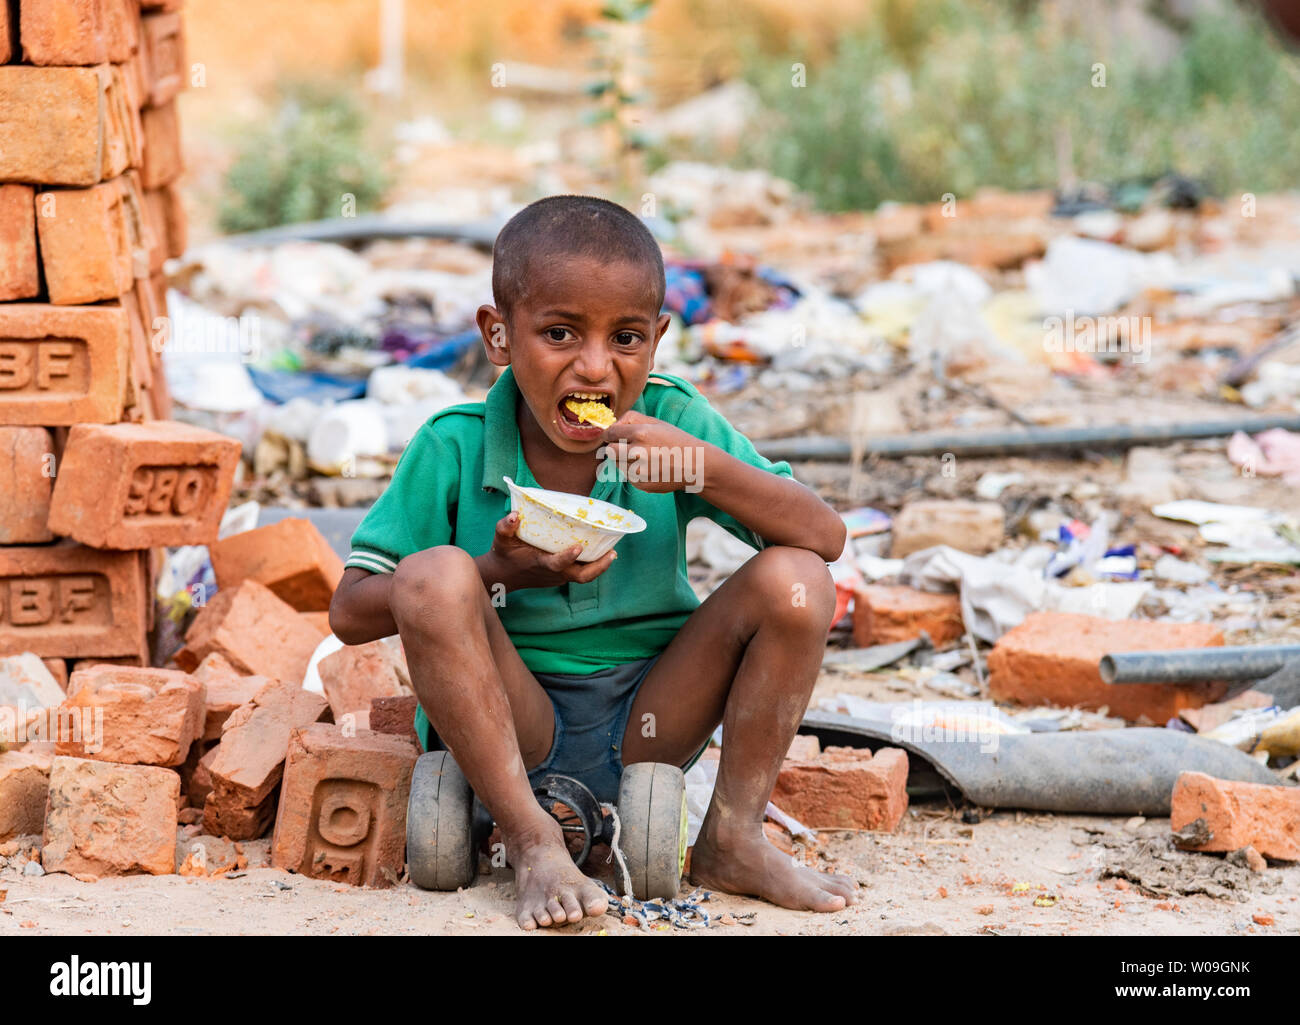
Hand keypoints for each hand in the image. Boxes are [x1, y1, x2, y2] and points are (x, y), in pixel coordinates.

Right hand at [479, 511, 615, 590]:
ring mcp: (559, 577)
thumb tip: (515, 515)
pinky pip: (580, 571)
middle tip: (613, 553)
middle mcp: (553, 573)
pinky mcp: (562, 576)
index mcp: (540, 563)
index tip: (578, 547)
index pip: (557, 564)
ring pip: (584, 576)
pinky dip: (592, 563)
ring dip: (600, 565)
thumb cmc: (504, 554)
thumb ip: (505, 527)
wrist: (503, 576)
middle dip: (599, 567)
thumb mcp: (501, 539)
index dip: (568, 557)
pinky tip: (601, 549)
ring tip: (612, 551)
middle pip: (582, 577)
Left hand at [600, 411, 705, 493]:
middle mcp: (638, 453)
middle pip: (609, 451)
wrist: (694, 465)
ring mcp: (639, 471)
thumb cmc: (674, 440)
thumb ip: (631, 419)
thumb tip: (610, 426)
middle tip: (628, 448)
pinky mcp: (641, 484)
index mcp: (640, 433)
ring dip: (625, 461)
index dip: (611, 435)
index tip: (615, 436)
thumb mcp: (656, 422)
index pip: (610, 433)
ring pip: (618, 465)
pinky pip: (628, 476)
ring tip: (643, 458)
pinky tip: (650, 468)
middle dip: (615, 448)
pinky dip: (634, 472)